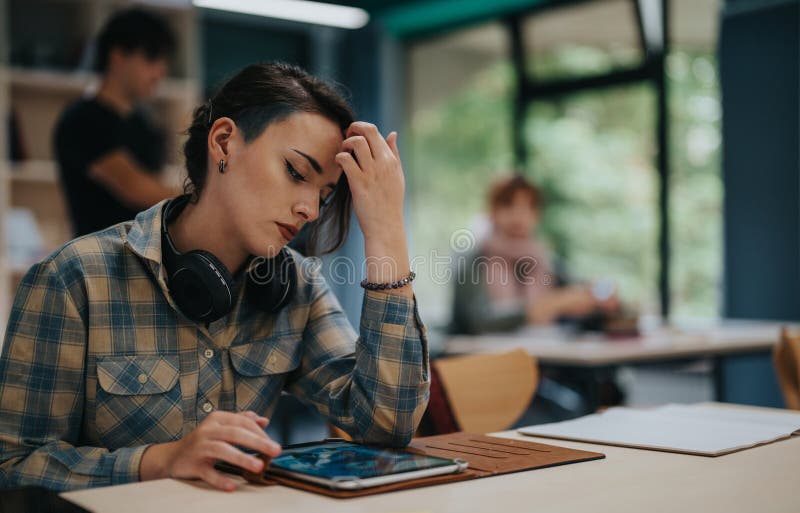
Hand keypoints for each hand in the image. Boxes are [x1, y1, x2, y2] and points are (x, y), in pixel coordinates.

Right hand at [140, 410, 280, 490]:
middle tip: (275, 450)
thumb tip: (264, 420)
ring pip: (223, 451)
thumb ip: (242, 421)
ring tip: (258, 466)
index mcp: (218, 419)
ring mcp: (200, 447)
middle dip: (258, 442)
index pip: (242, 422)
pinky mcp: (193, 464)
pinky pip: (208, 472)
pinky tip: (232, 486)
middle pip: (236, 433)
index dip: (260, 432)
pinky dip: (220, 479)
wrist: (172, 456)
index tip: (273, 443)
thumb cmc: (202, 441)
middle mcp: (208, 430)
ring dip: (242, 458)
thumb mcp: (221, 426)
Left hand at [336, 122, 404, 239]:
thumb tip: (392, 134)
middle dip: (353, 128)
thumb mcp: (397, 175)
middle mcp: (383, 163)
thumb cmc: (390, 202)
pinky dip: (339, 157)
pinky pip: (346, 159)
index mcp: (391, 160)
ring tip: (343, 152)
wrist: (386, 226)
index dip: (361, 129)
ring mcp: (371, 172)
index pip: (376, 132)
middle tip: (346, 138)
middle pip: (368, 130)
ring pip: (357, 142)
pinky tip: (339, 164)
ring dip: (346, 142)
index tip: (353, 137)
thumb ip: (394, 153)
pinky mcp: (359, 183)